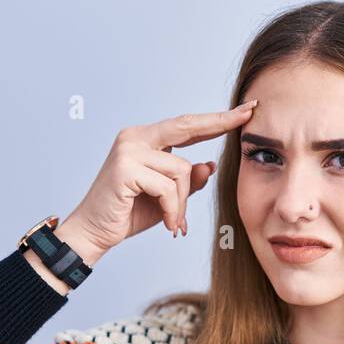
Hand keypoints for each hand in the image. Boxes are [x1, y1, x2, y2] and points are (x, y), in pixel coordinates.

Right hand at [56, 100, 257, 265]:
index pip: (187, 125)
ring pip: (182, 170)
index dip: (217, 119)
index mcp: (145, 139)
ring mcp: (129, 150)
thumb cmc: (128, 213)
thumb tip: (211, 164)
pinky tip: (168, 225)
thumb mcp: (167, 198)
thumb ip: (188, 181)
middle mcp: (135, 136)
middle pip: (187, 126)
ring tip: (175, 222)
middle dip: (221, 122)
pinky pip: (168, 187)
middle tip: (249, 114)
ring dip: (183, 203)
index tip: (246, 110)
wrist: (94, 233)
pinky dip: (173, 210)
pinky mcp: (126, 168)